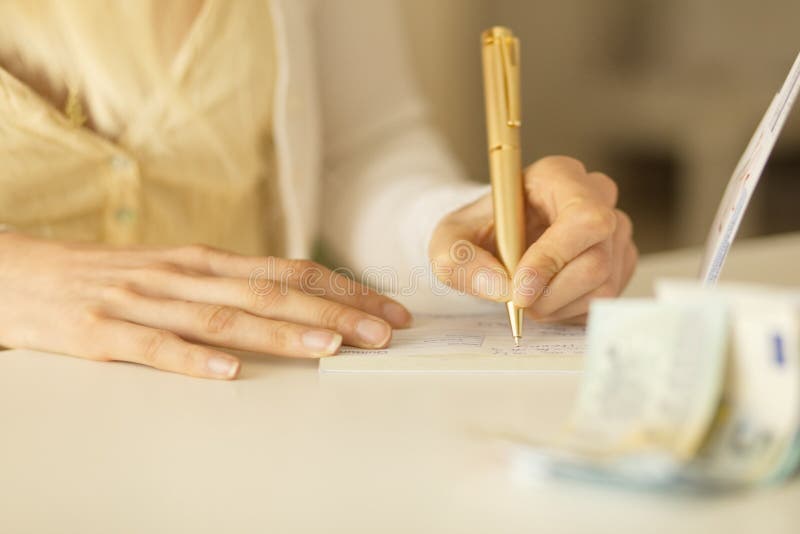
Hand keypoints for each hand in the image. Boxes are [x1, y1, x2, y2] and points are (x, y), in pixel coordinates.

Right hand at [0, 233, 411, 378]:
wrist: (22, 275)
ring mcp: (146, 301)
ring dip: (282, 332)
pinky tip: (229, 372)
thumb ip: (230, 287)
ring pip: (225, 317)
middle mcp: (185, 276)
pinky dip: (194, 359)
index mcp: (207, 261)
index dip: (343, 290)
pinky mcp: (104, 332)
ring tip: (330, 346)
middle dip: (334, 312)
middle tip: (382, 333)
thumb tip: (294, 302)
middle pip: (272, 293)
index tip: (386, 310)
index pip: (290, 271)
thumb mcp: (178, 272)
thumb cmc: (110, 277)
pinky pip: (155, 347)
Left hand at [429, 156, 636, 323]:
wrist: (493, 240)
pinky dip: (569, 311)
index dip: (553, 259)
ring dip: (557, 306)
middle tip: (517, 300)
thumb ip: (460, 260)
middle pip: (597, 259)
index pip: (583, 217)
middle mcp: (597, 198)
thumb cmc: (476, 232)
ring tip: (527, 297)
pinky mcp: (620, 262)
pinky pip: (605, 301)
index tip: (518, 289)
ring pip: (603, 286)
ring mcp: (614, 231)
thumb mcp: (448, 240)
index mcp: (559, 176)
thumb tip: (500, 287)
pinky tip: (546, 298)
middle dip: (551, 293)